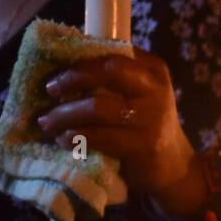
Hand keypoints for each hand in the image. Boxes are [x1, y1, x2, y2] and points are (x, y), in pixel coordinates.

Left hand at [37, 48, 199, 209]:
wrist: (172, 165)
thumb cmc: (143, 125)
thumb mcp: (137, 95)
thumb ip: (111, 81)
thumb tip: (61, 70)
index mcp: (152, 69)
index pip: (112, 54)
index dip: (79, 62)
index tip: (55, 72)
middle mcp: (155, 88)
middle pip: (109, 72)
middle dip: (73, 79)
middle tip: (49, 89)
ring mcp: (151, 117)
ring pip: (98, 106)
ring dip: (65, 114)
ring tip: (47, 122)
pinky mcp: (142, 145)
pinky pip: (100, 136)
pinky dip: (76, 136)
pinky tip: (63, 139)